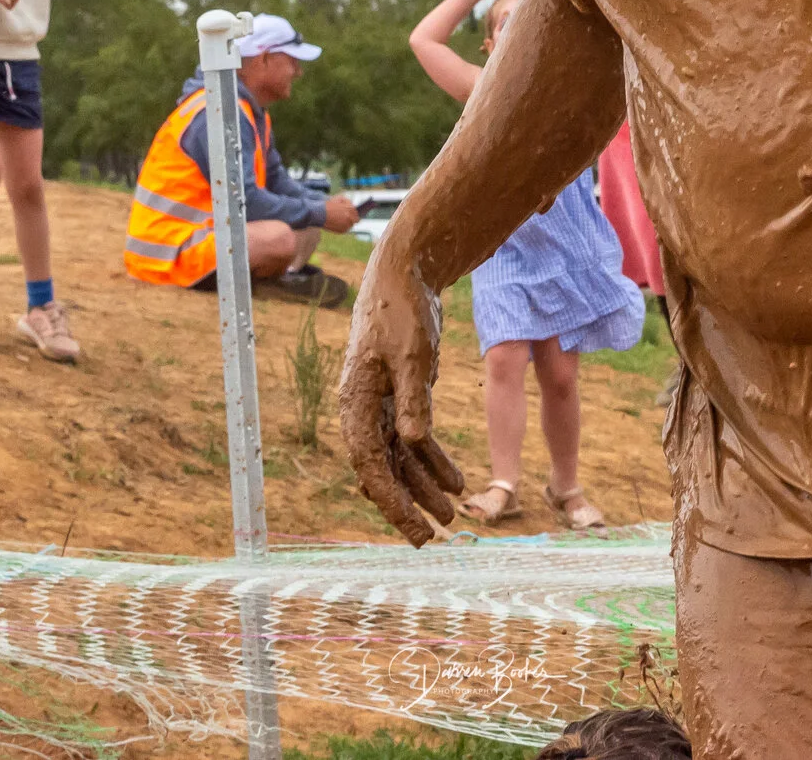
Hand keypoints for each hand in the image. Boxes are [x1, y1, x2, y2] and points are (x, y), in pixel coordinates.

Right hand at [322, 196, 360, 233]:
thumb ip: (347, 201)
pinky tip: (338, 224)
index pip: (356, 213)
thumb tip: (351, 205)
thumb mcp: (338, 198)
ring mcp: (346, 225)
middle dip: (352, 218)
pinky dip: (342, 227)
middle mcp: (350, 218)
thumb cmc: (328, 205)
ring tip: (342, 221)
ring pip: (350, 225)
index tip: (351, 213)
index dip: (354, 213)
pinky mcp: (342, 231)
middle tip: (348, 218)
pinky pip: (345, 229)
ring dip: (347, 223)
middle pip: (356, 220)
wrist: (319, 213)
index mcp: (351, 209)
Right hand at [339, 240, 463, 545]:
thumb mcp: (412, 355)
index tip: (416, 530)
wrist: (405, 274)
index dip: (392, 501)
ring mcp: (382, 402)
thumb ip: (413, 399)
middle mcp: (364, 408)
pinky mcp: (402, 394)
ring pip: (400, 458)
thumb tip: (411, 442)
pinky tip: (455, 481)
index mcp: (356, 402)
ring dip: (424, 485)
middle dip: (406, 504)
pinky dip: (433, 459)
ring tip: (452, 515)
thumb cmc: (402, 310)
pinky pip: (415, 437)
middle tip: (433, 537)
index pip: (370, 464)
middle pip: (382, 469)